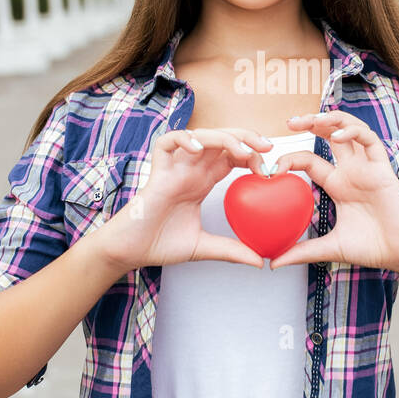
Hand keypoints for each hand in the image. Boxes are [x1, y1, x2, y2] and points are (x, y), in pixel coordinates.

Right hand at [98, 127, 274, 271]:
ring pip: (200, 136)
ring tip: (243, 150)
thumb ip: (230, 250)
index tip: (269, 170)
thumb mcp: (203, 247)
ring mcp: (173, 168)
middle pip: (221, 140)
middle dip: (246, 137)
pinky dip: (183, 140)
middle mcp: (190, 170)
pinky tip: (199, 150)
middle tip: (267, 148)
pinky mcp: (156, 172)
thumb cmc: (159, 244)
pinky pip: (166, 142)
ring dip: (224, 137)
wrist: (129, 252)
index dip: (251, 156)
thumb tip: (260, 261)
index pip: (231, 157)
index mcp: (201, 182)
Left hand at [267, 111, 398, 276]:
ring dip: (332, 120)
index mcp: (338, 185)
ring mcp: (367, 168)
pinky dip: (354, 132)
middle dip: (310, 123)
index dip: (290, 159)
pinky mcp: (383, 169)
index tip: (272, 170)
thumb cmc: (374, 249)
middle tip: (290, 122)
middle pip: (329, 135)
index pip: (309, 161)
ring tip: (313, 119)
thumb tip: (273, 263)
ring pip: (350, 129)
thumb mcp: (330, 248)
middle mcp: (351, 172)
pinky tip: (338, 136)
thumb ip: (303, 251)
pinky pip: (370, 141)